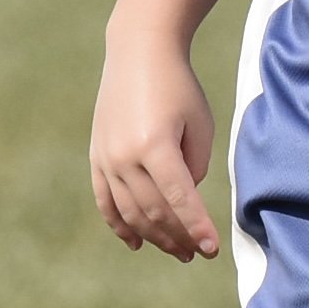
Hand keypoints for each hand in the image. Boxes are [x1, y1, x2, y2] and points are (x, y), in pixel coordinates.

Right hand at [91, 33, 219, 260]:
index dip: (197, 228)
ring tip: (176, 252)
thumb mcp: (200, 124)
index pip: (180, 200)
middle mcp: (126, 157)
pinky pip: (105, 201)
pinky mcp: (97, 157)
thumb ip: (194, 167)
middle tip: (197, 253)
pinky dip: (119, 226)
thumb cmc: (178, 87)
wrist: (137, 53)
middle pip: (154, 212)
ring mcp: (107, 159)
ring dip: (154, 237)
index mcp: (156, 146)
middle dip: (178, 237)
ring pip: (130, 213)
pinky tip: (136, 244)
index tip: (211, 250)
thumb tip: (183, 199)